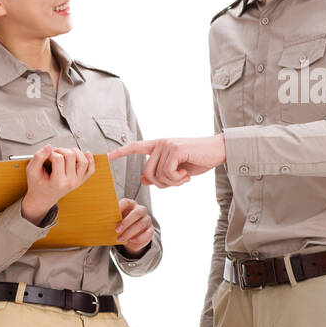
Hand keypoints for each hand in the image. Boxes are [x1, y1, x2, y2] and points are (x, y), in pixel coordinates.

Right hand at [22, 145, 93, 221]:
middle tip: (54, 154)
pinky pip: (90, 169)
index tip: (46, 156)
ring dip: (74, 152)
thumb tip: (49, 147)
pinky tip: (86, 154)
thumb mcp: (31, 171)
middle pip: (71, 156)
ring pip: (83, 160)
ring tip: (65, 154)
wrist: (43, 198)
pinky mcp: (81, 180)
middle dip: (61, 150)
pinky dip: (90, 160)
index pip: (58, 158)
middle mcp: (70, 182)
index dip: (50, 153)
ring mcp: (77, 181)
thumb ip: (38, 157)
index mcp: (58, 182)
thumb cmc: (37, 185)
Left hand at [108, 134, 225, 187]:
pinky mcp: (175, 150)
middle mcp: (160, 143)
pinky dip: (177, 179)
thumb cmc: (198, 160)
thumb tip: (144, 181)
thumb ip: (160, 174)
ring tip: (184, 175)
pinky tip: (187, 174)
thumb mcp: (177, 170)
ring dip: (172, 182)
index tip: (107, 156)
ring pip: (157, 176)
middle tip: (178, 180)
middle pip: (147, 173)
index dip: (121, 152)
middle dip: (161, 183)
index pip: (135, 147)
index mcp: (158, 146)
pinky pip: (167, 174)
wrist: (218, 150)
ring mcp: (166, 145)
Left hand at [115, 198, 152, 253]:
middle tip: (116, 230)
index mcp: (130, 204)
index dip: (119, 207)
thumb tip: (98, 219)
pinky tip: (131, 241)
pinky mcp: (150, 230)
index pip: (126, 202)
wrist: (131, 235)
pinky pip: (147, 234)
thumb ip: (111, 218)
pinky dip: (138, 238)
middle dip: (125, 222)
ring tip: (119, 239)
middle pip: (135, 214)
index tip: (112, 214)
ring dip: (129, 233)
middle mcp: (140, 210)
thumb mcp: (116, 220)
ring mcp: (147, 219)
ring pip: (140, 224)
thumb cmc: (121, 225)